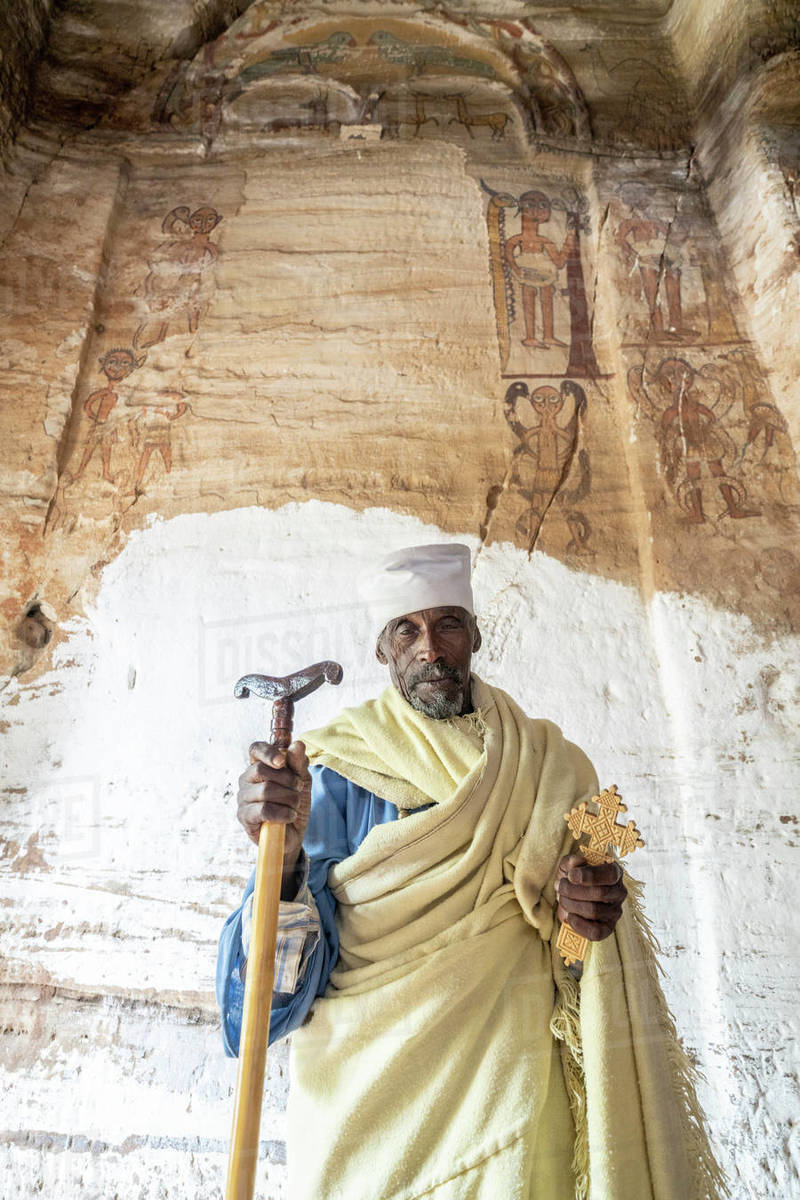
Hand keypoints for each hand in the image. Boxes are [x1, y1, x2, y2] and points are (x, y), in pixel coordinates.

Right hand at [236, 740, 310, 882]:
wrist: (294, 834)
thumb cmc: (294, 804)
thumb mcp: (302, 781)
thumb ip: (299, 763)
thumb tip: (297, 744)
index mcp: (259, 765)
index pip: (256, 749)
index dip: (268, 752)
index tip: (282, 762)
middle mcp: (246, 779)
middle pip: (261, 770)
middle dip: (286, 780)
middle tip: (298, 788)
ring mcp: (243, 798)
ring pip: (264, 790)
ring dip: (288, 798)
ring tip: (294, 806)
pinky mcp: (244, 816)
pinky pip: (263, 810)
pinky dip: (282, 813)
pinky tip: (289, 816)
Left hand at [555, 853, 626, 941]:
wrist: (572, 897)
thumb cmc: (574, 878)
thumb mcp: (569, 866)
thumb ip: (571, 861)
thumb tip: (576, 862)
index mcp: (614, 872)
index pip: (610, 874)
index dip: (590, 875)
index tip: (571, 876)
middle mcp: (619, 892)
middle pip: (600, 893)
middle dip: (574, 890)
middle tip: (559, 886)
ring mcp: (615, 912)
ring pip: (594, 911)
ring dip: (571, 904)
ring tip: (562, 898)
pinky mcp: (608, 928)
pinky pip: (596, 932)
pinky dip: (579, 925)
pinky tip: (569, 916)